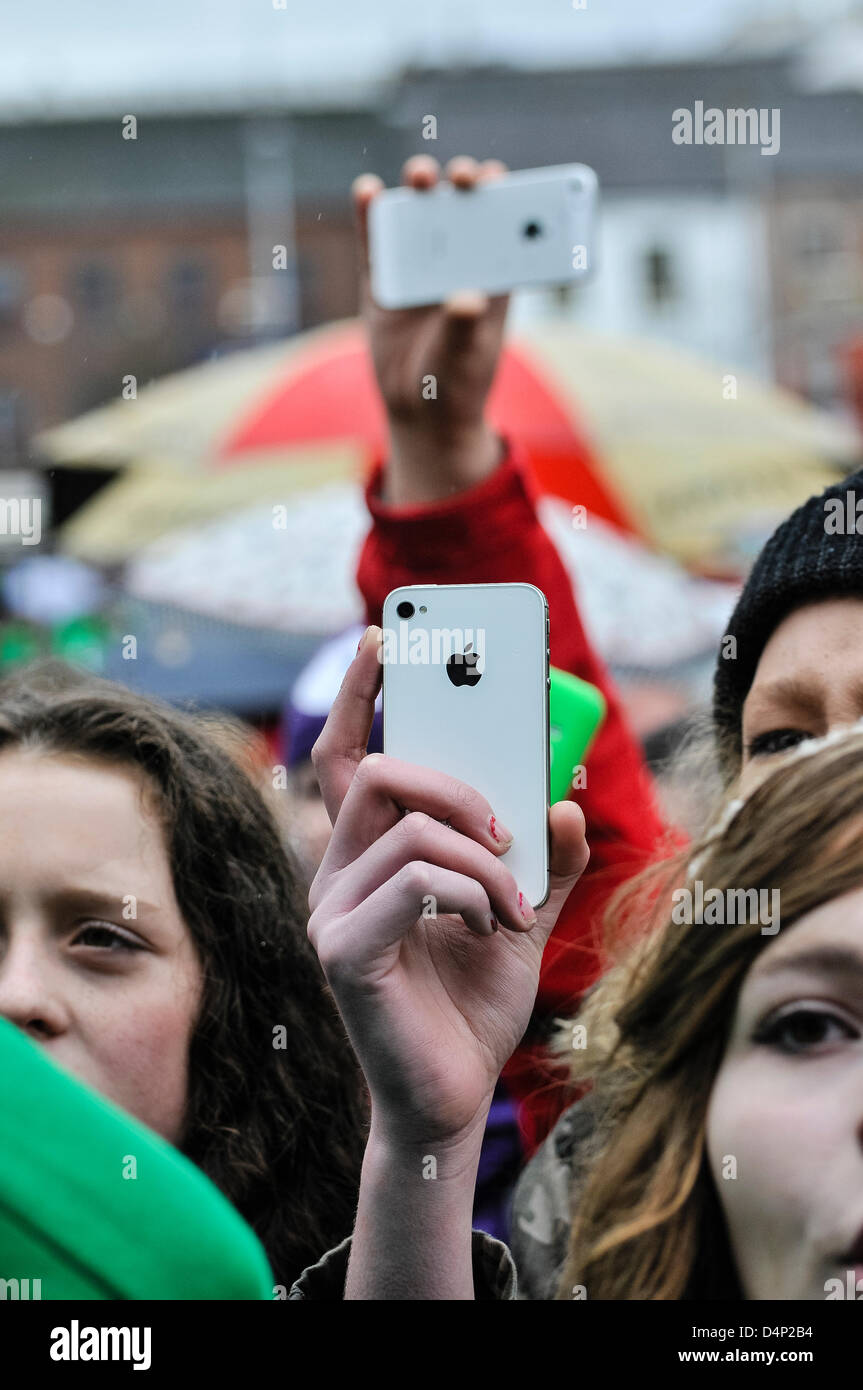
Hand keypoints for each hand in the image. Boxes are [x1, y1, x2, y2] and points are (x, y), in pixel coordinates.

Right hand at [308, 626, 589, 1152]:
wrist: (454, 1096)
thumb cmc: (474, 1002)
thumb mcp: (522, 912)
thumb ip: (543, 857)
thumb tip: (564, 797)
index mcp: (367, 854)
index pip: (345, 757)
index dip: (355, 693)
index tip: (382, 638)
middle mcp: (335, 872)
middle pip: (378, 771)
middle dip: (456, 782)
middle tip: (508, 829)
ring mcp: (330, 910)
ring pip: (406, 824)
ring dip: (483, 855)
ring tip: (512, 905)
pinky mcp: (342, 949)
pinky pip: (415, 879)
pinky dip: (471, 891)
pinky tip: (489, 927)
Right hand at [352, 155, 510, 504]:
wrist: (419, 411)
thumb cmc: (457, 382)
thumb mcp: (465, 357)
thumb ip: (466, 326)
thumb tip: (465, 297)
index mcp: (493, 272)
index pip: (504, 221)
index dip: (504, 194)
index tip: (499, 179)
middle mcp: (457, 258)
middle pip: (463, 203)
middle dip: (464, 181)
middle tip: (463, 176)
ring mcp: (418, 263)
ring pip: (421, 209)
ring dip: (421, 184)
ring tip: (421, 176)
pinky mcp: (382, 276)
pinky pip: (375, 237)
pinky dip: (370, 211)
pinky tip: (368, 190)